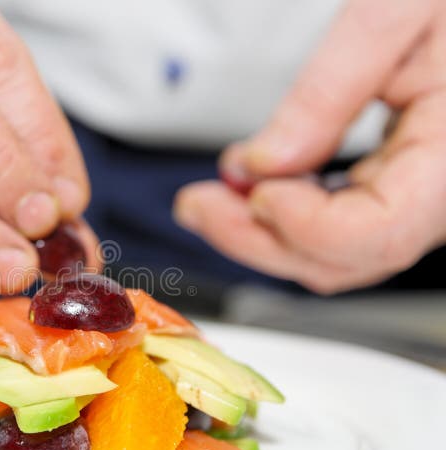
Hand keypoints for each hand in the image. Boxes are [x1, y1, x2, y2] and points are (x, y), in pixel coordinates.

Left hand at [175, 0, 445, 293]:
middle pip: (343, 256)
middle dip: (256, 238)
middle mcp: (442, 191)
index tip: (255, 194)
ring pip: (333, 254)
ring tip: (209, 200)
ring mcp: (420, 197)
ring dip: (260, 233)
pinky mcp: (396, 189)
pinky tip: (247, 191)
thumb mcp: (392, 15)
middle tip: (197, 205)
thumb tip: (264, 163)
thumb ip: (326, 94)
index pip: (379, 232)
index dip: (304, 227)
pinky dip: (282, 217)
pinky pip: (336, 227)